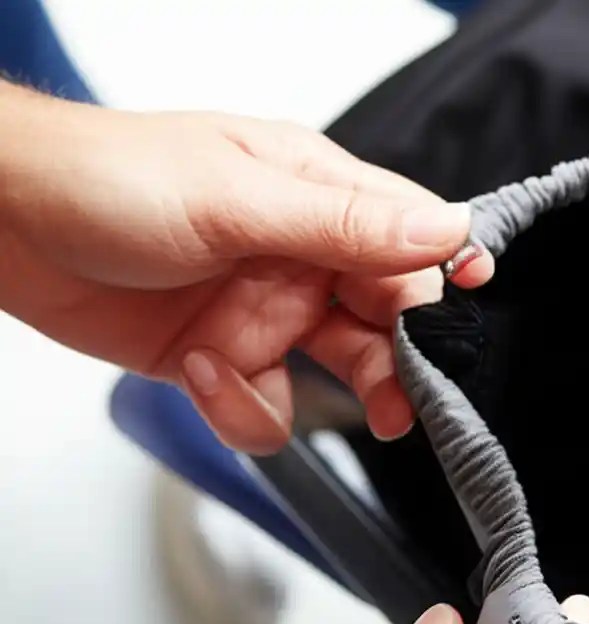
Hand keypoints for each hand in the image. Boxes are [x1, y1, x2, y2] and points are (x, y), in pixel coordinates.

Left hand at [0, 81, 493, 453]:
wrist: (5, 225)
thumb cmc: (110, 181)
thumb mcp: (239, 201)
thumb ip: (345, 225)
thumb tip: (446, 231)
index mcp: (319, 194)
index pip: (411, 238)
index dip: (447, 274)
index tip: (470, 314)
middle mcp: (304, 254)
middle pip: (389, 317)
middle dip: (397, 363)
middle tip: (399, 403)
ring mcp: (268, 309)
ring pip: (339, 371)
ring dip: (316, 395)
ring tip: (251, 379)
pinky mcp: (227, 358)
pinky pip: (269, 405)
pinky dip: (240, 406)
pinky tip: (197, 370)